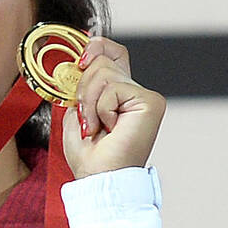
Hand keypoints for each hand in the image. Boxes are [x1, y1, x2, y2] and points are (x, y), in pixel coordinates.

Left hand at [62, 35, 165, 178]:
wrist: (99, 179)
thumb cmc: (89, 156)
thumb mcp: (77, 112)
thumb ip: (82, 84)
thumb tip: (82, 57)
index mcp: (119, 94)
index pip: (112, 52)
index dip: (96, 48)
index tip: (80, 62)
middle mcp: (135, 92)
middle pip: (103, 60)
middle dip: (83, 89)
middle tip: (86, 120)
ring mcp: (145, 96)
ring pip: (104, 71)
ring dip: (89, 102)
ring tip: (94, 127)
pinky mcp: (150, 102)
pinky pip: (113, 88)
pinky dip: (101, 109)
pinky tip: (110, 128)